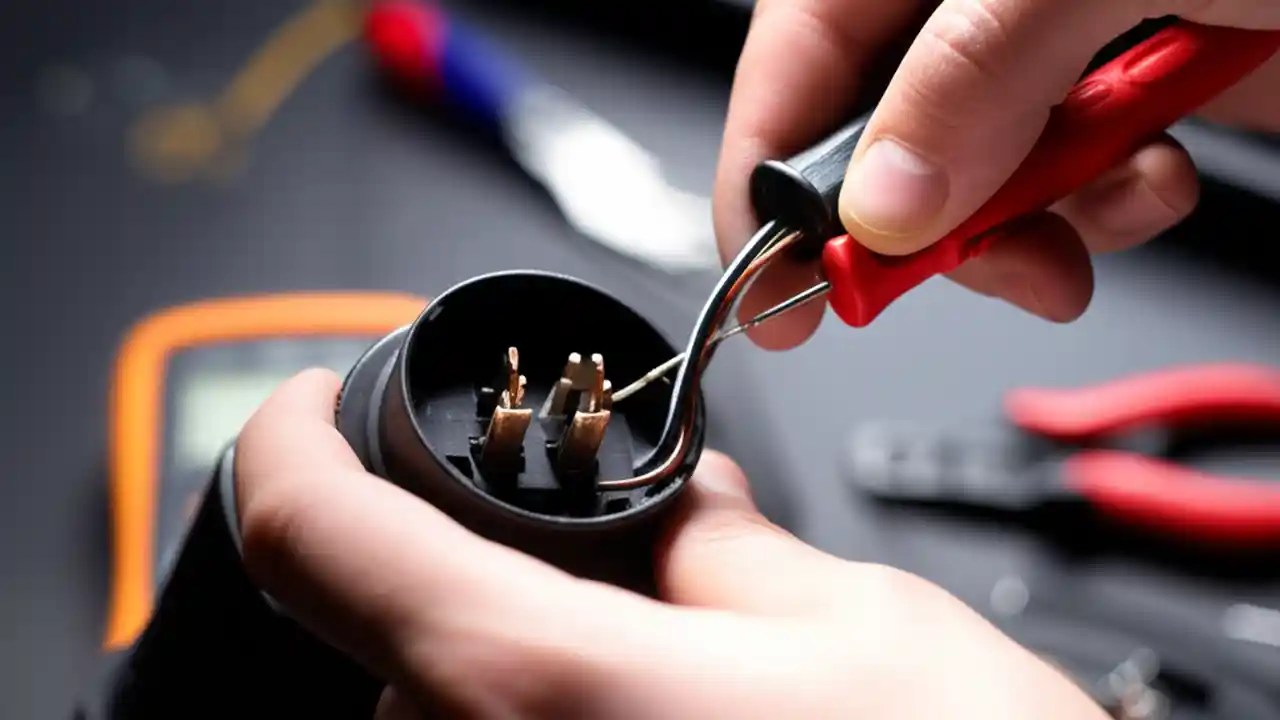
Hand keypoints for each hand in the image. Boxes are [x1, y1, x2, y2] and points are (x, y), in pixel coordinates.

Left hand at [235, 369, 1107, 718]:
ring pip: (453, 719)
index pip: (309, 537)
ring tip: (672, 674)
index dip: (288, 445)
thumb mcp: (856, 623)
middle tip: (607, 561)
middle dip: (490, 575)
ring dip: (532, 672)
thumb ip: (724, 546)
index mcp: (535, 686)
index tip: (307, 409)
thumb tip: (678, 506)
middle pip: (399, 638)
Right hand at [714, 0, 1279, 348]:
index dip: (770, 170)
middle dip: (919, 217)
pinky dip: (1111, 206)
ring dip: (1031, 221)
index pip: (803, 49)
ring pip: (990, 163)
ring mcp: (1081, 30)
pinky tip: (1153, 185)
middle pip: (890, 120)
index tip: (771, 285)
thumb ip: (978, 72)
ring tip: (1093, 217)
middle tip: (940, 276)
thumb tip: (883, 202)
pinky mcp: (1160, 77)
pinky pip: (1091, 169)